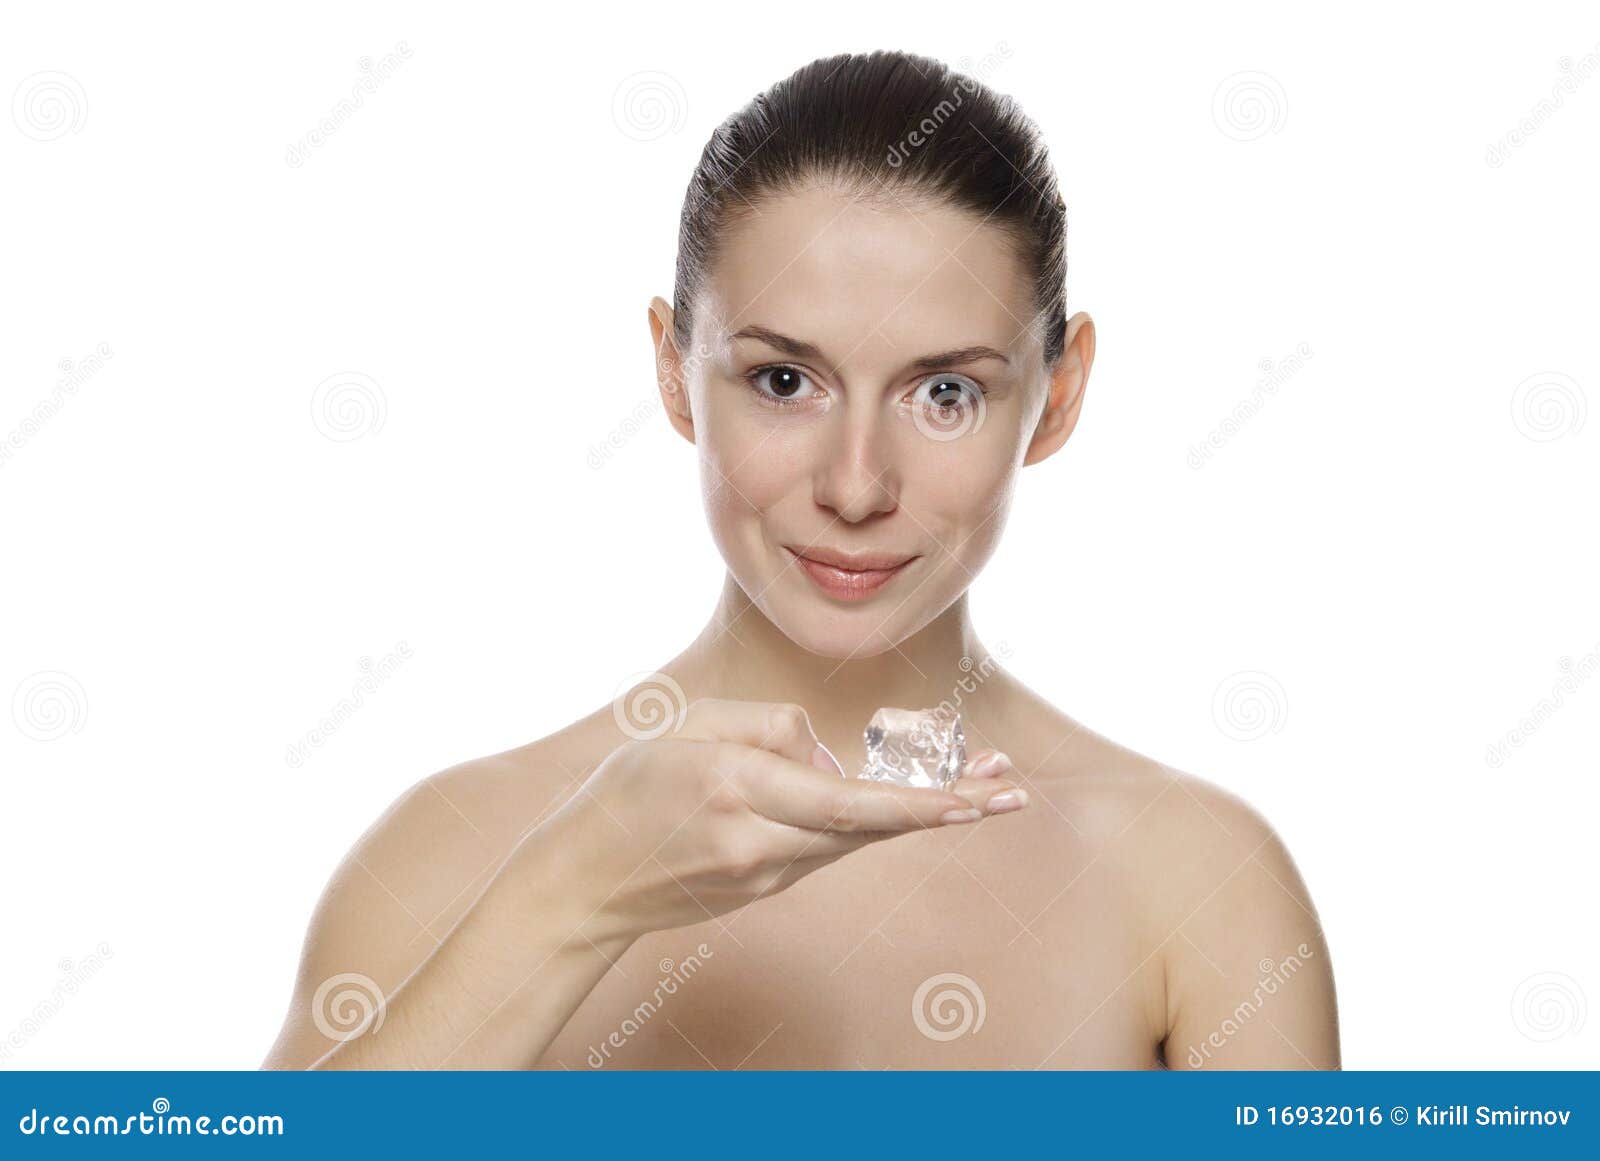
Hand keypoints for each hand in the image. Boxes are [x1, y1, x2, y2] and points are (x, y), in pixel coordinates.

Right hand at [549, 698, 1029, 938]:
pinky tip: (899, 798)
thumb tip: (829, 756)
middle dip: (946, 805)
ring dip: (918, 810)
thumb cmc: (624, 793)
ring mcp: (767, 875)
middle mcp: (762, 843)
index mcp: (737, 790)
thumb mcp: (684, 728)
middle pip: (871, 827)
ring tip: (982, 783)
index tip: (972, 797)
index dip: (915, 802)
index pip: (846, 801)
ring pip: (855, 836)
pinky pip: (826, 844)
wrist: (579, 885)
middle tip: (1013, 788)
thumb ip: (767, 728)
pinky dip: (868, 820)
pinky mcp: (766, 887)